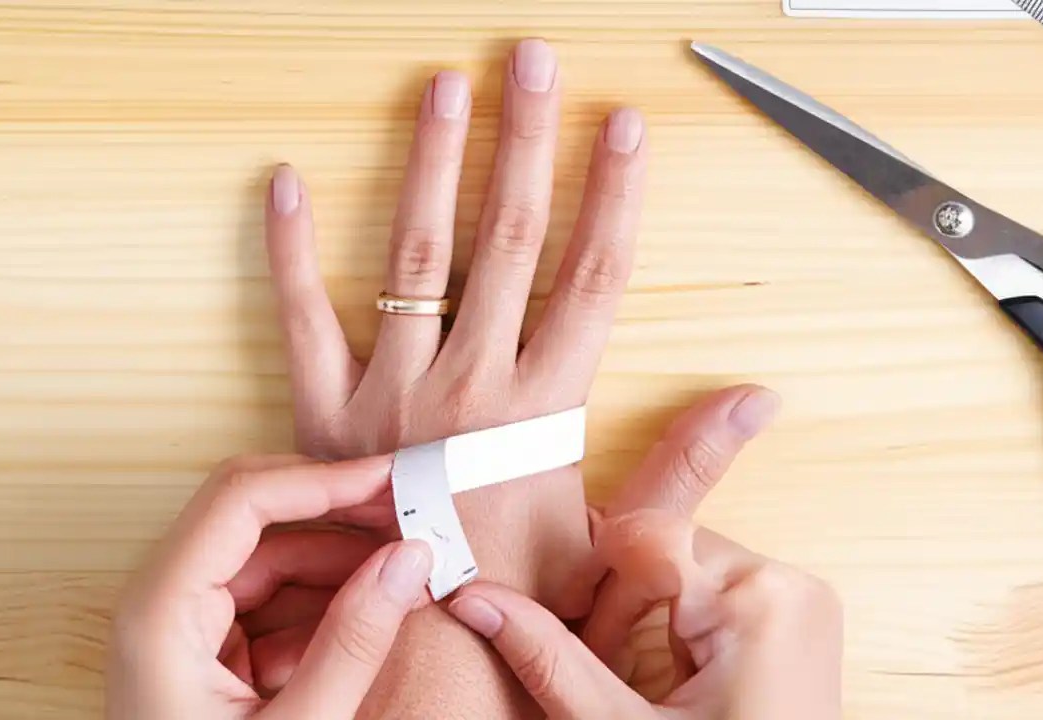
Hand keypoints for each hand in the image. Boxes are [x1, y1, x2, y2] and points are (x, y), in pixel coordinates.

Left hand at [105, 455, 432, 719]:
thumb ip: (353, 642)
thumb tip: (409, 560)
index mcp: (161, 610)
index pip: (242, 501)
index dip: (323, 480)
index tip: (391, 478)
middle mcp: (164, 602)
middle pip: (254, 515)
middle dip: (337, 510)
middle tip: (410, 511)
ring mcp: (185, 624)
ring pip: (270, 555)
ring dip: (341, 557)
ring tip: (407, 566)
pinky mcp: (208, 651)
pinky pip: (272, 600)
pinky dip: (325, 601)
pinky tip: (373, 611)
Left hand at [263, 37, 647, 715]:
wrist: (415, 650)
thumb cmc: (514, 595)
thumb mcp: (611, 540)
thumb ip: (685, 469)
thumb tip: (756, 402)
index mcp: (541, 409)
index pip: (593, 276)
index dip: (614, 193)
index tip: (623, 124)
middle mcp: (469, 384)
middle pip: (509, 238)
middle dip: (526, 140)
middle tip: (531, 59)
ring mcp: (391, 392)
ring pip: (417, 254)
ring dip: (432, 161)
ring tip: (444, 87)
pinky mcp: (323, 412)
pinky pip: (300, 319)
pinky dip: (290, 251)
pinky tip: (286, 184)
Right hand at [446, 386, 843, 719]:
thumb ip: (547, 656)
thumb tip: (476, 599)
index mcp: (758, 598)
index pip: (643, 534)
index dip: (588, 574)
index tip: (561, 617)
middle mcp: (789, 586)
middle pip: (663, 548)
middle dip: (613, 602)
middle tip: (595, 665)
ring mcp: (799, 603)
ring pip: (683, 567)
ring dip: (638, 614)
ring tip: (627, 678)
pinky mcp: (793, 623)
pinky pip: (714, 593)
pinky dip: (673, 625)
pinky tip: (661, 678)